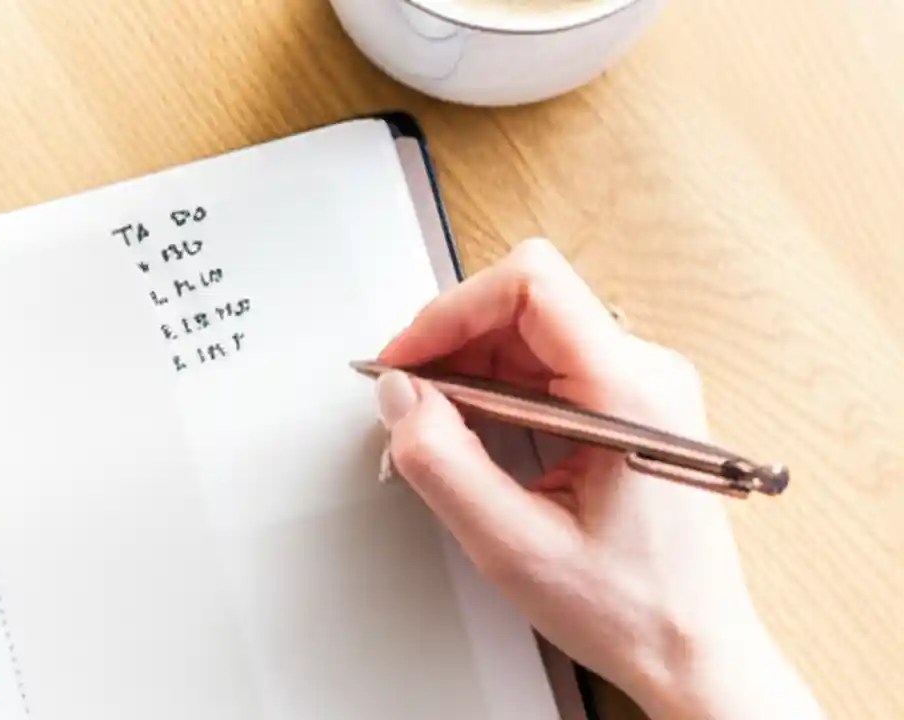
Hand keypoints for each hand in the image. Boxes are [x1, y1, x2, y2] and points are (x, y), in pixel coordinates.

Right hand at [376, 239, 820, 718]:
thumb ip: (444, 465)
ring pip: (531, 327)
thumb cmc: (635, 609)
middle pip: (526, 300)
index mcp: (632, 393)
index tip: (407, 358)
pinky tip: (473, 429)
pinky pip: (547, 361)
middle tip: (407, 394)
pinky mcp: (628, 402)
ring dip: (470, 362)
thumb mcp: (515, 547)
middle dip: (452, 338)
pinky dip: (495, 383)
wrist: (694, 649)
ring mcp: (641, 384)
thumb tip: (400, 397)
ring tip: (435, 420)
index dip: (452, 310)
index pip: (532, 285)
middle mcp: (646, 372)